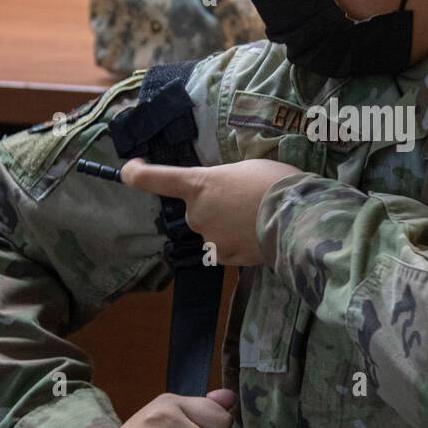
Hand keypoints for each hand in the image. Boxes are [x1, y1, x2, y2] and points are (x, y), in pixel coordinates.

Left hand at [121, 158, 301, 266]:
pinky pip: (226, 248)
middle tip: (245, 199)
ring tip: (257, 218)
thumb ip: (225, 180)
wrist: (296, 217)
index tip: (130, 169)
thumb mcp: (247, 169)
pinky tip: (259, 235)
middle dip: (215, 205)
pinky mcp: (224, 258)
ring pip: (213, 230)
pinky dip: (238, 243)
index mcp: (199, 184)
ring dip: (228, 225)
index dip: (136, 174)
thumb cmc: (274, 183)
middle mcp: (196, 212)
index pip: (153, 178)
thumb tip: (225, 192)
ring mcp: (209, 238)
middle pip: (196, 208)